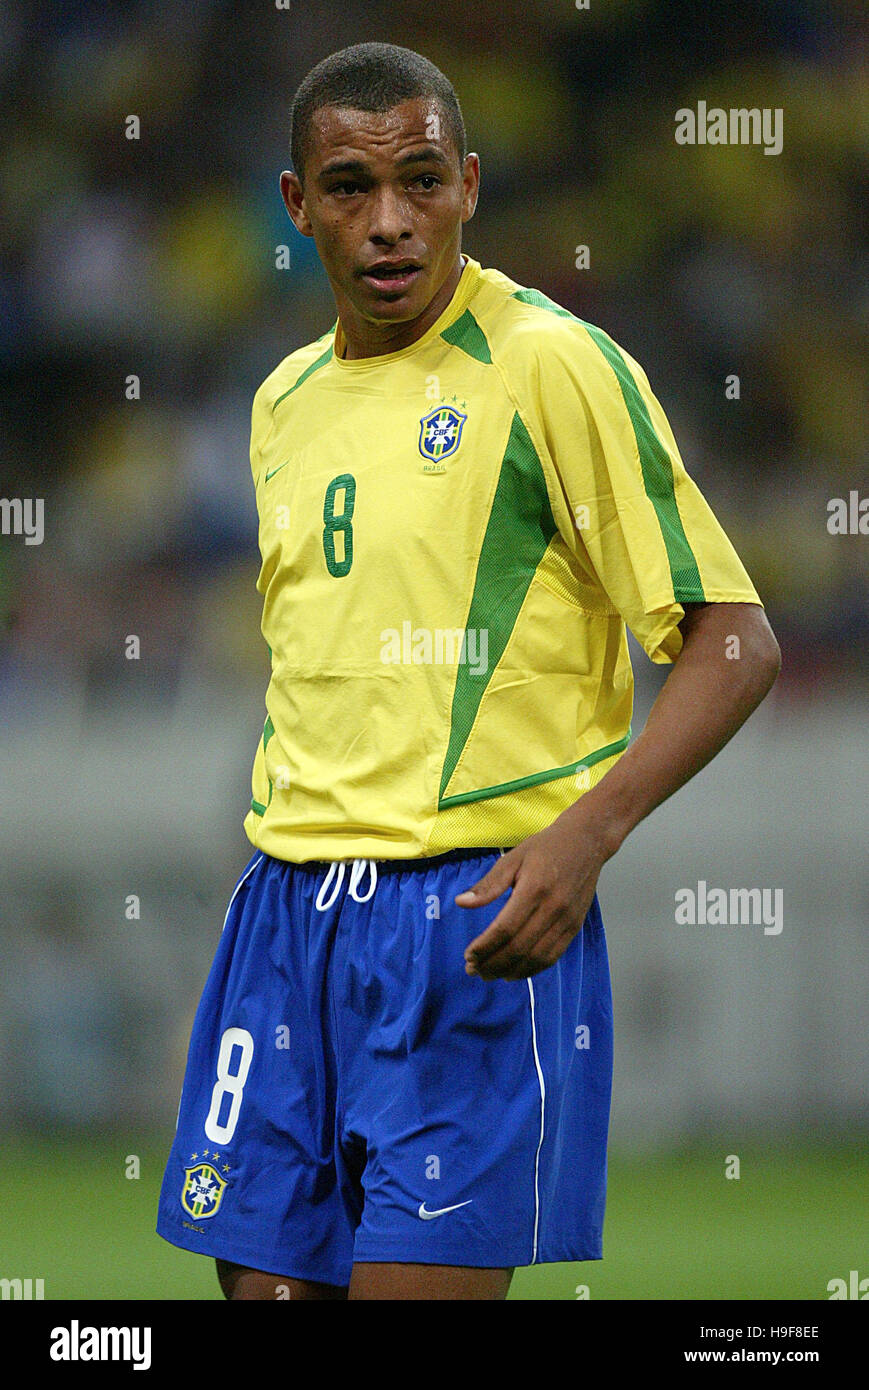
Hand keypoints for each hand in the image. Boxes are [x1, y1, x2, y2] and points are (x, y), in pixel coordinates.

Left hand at [455, 808, 609, 979]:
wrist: (586, 842)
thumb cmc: (546, 847)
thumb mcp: (513, 858)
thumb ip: (488, 884)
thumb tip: (461, 903)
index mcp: (534, 889)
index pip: (505, 929)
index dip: (485, 947)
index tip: (468, 955)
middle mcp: (553, 908)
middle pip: (519, 948)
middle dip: (493, 964)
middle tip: (473, 970)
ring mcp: (567, 920)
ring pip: (537, 958)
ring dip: (511, 971)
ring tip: (490, 974)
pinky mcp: (575, 927)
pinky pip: (553, 956)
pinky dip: (532, 969)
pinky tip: (515, 971)